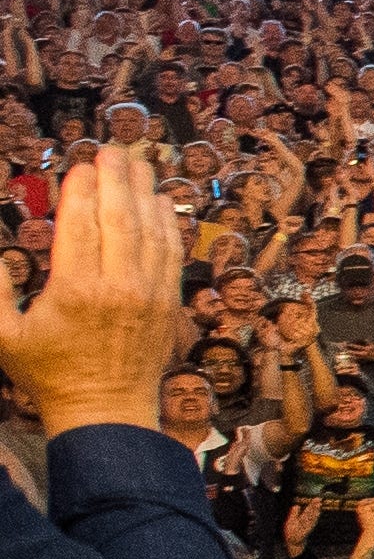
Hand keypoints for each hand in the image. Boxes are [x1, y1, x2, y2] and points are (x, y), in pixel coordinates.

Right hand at [0, 147, 186, 434]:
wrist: (106, 409)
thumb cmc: (48, 372)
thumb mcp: (4, 336)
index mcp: (75, 290)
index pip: (81, 226)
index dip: (82, 191)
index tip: (80, 165)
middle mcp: (118, 286)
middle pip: (121, 218)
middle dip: (117, 179)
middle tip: (113, 149)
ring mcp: (149, 292)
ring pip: (152, 230)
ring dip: (146, 192)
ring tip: (139, 162)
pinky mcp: (169, 301)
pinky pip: (172, 252)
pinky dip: (169, 222)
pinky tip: (162, 200)